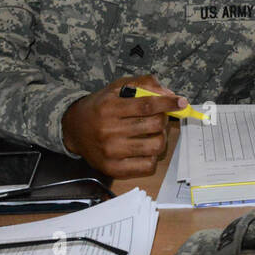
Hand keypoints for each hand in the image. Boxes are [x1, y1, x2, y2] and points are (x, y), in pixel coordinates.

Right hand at [61, 75, 186, 178]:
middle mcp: (108, 130)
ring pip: (155, 146)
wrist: (74, 129)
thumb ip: (144, 85)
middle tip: (160, 117)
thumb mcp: (118, 88)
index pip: (147, 105)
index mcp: (109, 107)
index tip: (181, 102)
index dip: (167, 103)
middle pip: (154, 125)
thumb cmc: (101, 106)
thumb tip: (170, 95)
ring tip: (153, 133)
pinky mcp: (113, 169)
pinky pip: (148, 165)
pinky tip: (145, 149)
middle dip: (164, 118)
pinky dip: (153, 156)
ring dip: (161, 137)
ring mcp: (111, 152)